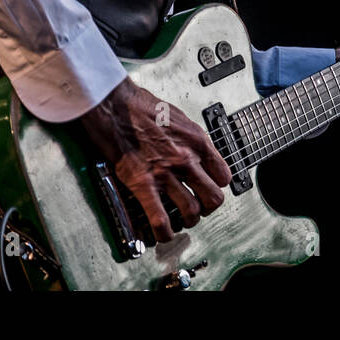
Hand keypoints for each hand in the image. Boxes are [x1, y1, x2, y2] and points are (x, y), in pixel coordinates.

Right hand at [76, 78, 231, 241]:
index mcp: (197, 141)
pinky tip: (163, 233)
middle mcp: (186, 159)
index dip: (218, 186)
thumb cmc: (142, 107)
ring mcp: (166, 173)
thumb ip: (192, 139)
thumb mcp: (180, 118)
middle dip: (208, 207)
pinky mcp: (143, 184)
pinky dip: (164, 231)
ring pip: (191, 211)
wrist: (115, 105)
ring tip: (183, 220)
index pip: (223, 175)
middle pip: (213, 197)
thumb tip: (198, 152)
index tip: (212, 188)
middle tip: (201, 208)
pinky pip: (160, 218)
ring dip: (189, 220)